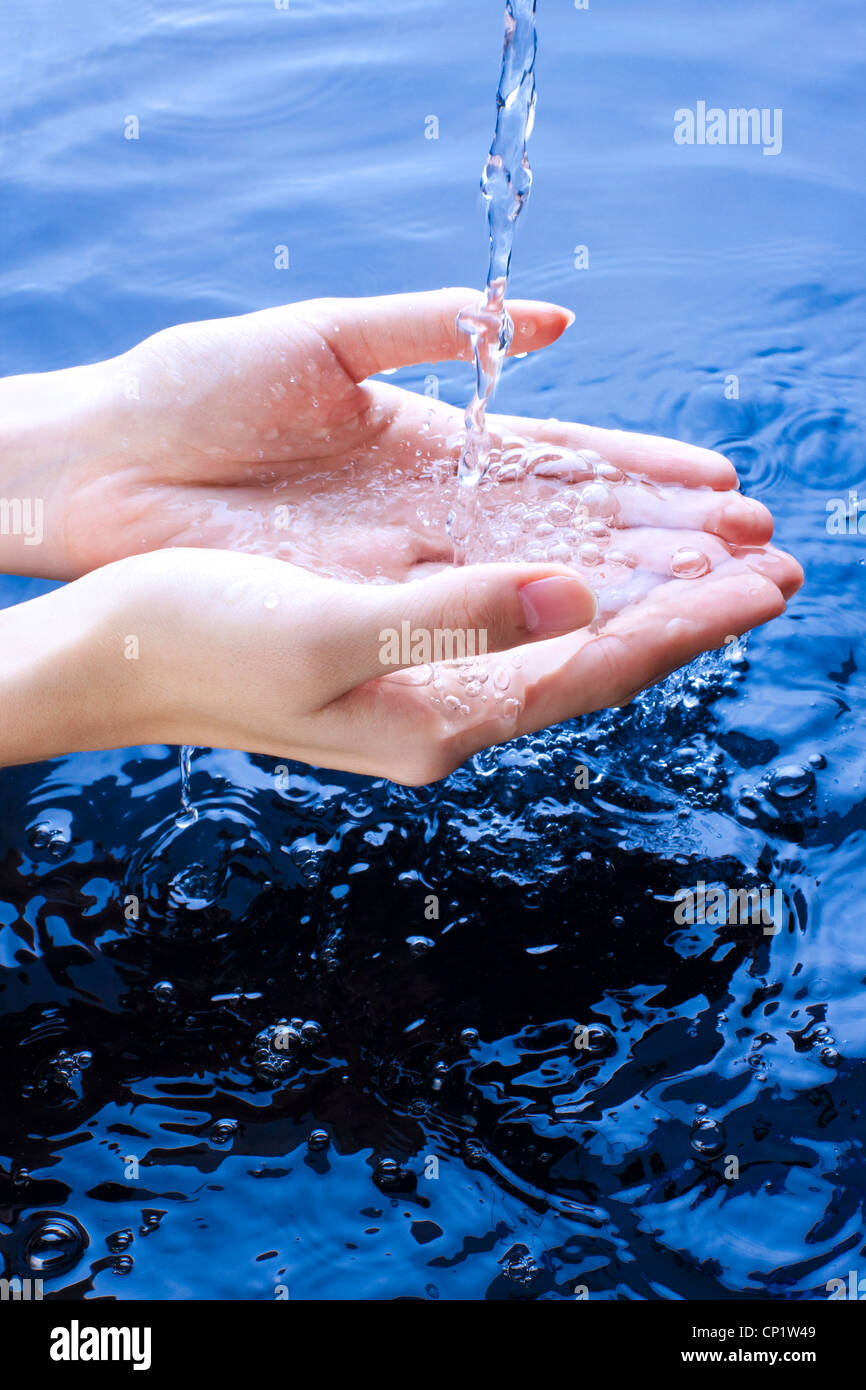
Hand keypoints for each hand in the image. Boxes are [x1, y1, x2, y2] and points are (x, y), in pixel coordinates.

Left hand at [0, 290, 788, 591]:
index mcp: (431, 447)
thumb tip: (557, 327)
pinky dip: (559, 629)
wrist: (106, 464)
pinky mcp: (373, 619)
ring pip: (545, 590)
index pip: (564, 467)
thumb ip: (436, 333)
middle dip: (671, 549)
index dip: (644, 478)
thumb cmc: (197, 392)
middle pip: (574, 538)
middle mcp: (433, 523)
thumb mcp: (324, 343)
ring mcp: (406, 576)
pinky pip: (485, 627)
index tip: (722, 485)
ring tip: (732, 596)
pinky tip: (631, 633)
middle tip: (764, 556)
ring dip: (639, 596)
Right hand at [0, 543, 799, 782]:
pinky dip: (574, 581)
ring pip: (563, 634)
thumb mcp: (329, 630)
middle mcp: (448, 709)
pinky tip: (600, 562)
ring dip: (643, 594)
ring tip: (716, 558)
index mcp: (441, 719)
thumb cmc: (203, 641)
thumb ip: (454, 614)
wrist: (116, 654)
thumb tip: (579, 595)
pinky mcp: (402, 646)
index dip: (685, 625)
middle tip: (777, 567)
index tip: (763, 583)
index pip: (593, 670)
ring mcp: (427, 682)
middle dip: (688, 612)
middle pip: (597, 657)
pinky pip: (514, 614)